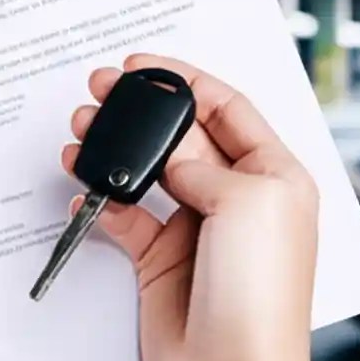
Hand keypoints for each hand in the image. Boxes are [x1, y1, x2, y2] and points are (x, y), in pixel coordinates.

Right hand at [63, 55, 318, 360]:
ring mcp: (200, 228)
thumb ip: (205, 164)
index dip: (189, 82)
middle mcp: (239, 198)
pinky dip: (103, 200)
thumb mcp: (246, 202)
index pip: (230, 109)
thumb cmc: (262, 294)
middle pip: (185, 136)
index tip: (147, 65)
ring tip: (83, 132)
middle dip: (144, 111)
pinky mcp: (163, 260)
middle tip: (104, 89)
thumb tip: (173, 155)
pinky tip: (85, 188)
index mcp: (276, 176)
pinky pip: (128, 217)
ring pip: (151, 173)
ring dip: (117, 151)